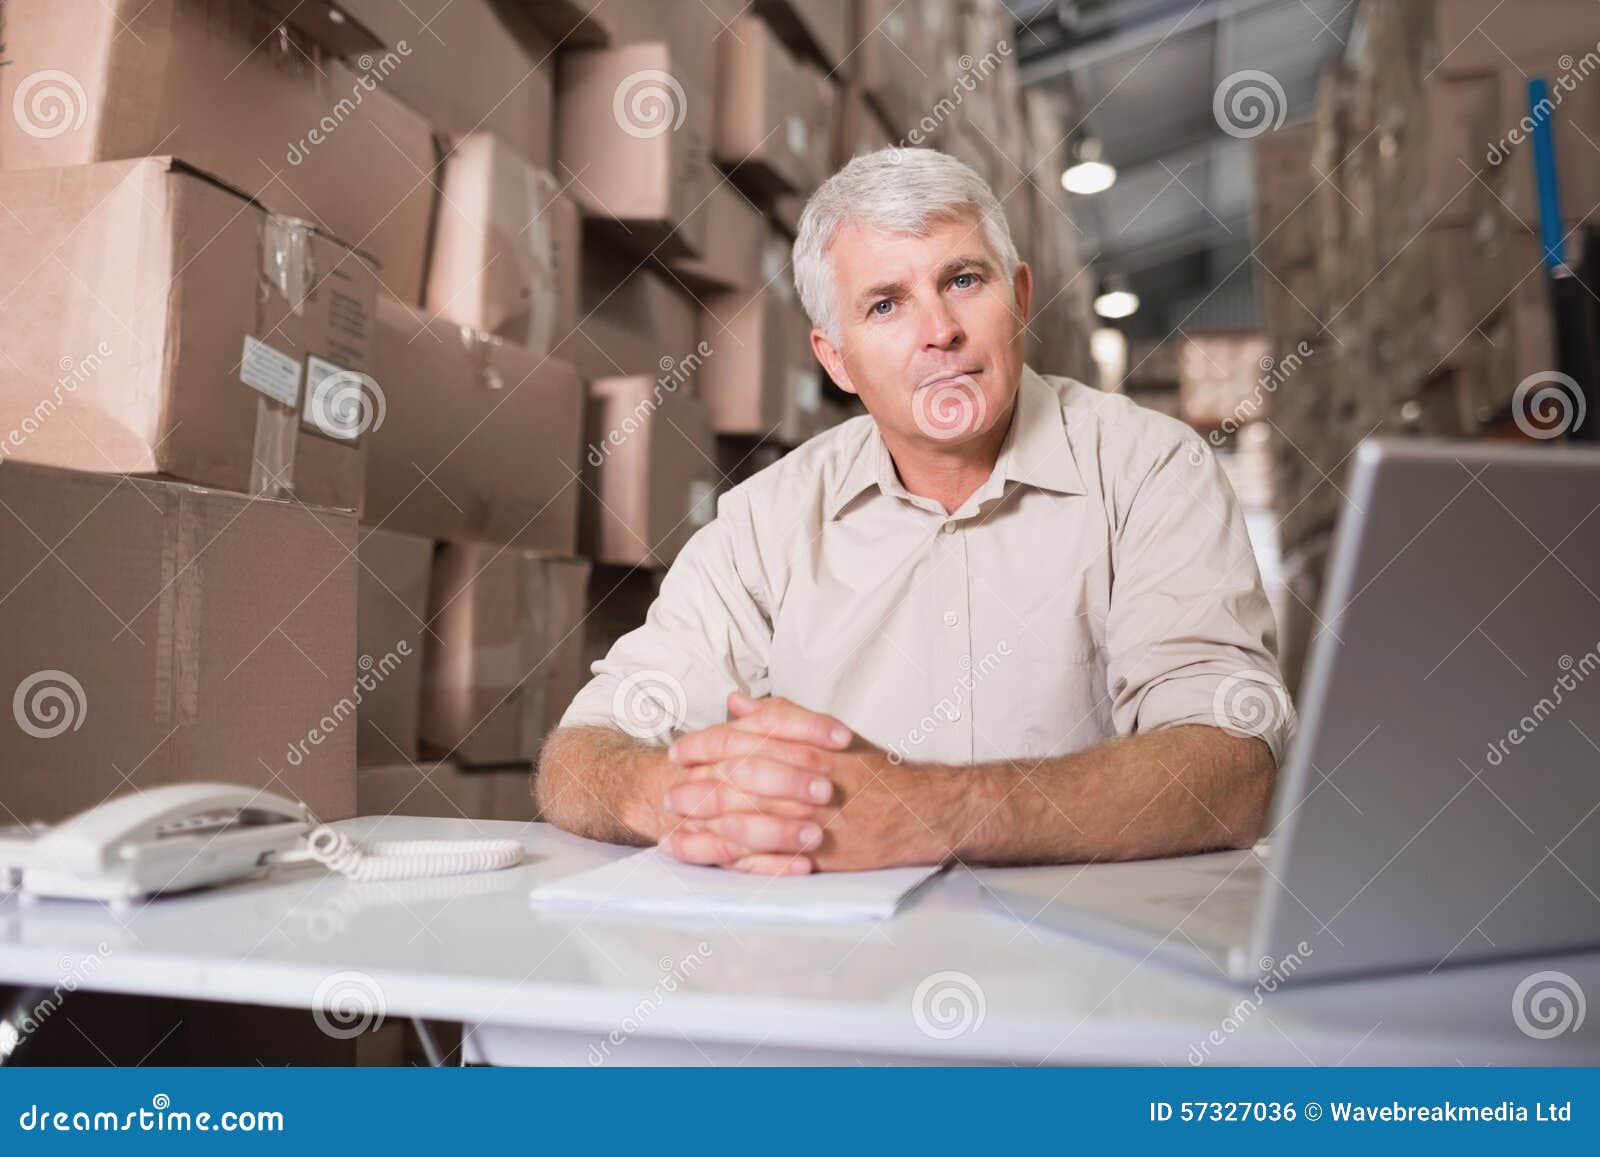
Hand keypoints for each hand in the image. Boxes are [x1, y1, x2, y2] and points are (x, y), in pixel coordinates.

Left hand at [660, 694, 952, 872]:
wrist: (922, 812)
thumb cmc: (873, 773)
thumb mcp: (828, 735)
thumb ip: (780, 716)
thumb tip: (737, 702)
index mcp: (808, 747)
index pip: (745, 740)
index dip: (705, 745)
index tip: (679, 751)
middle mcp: (808, 781)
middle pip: (738, 779)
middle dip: (697, 784)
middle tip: (667, 789)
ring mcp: (813, 821)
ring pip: (748, 819)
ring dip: (706, 821)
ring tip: (675, 823)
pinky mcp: (818, 856)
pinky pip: (767, 858)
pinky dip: (734, 858)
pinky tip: (709, 857)